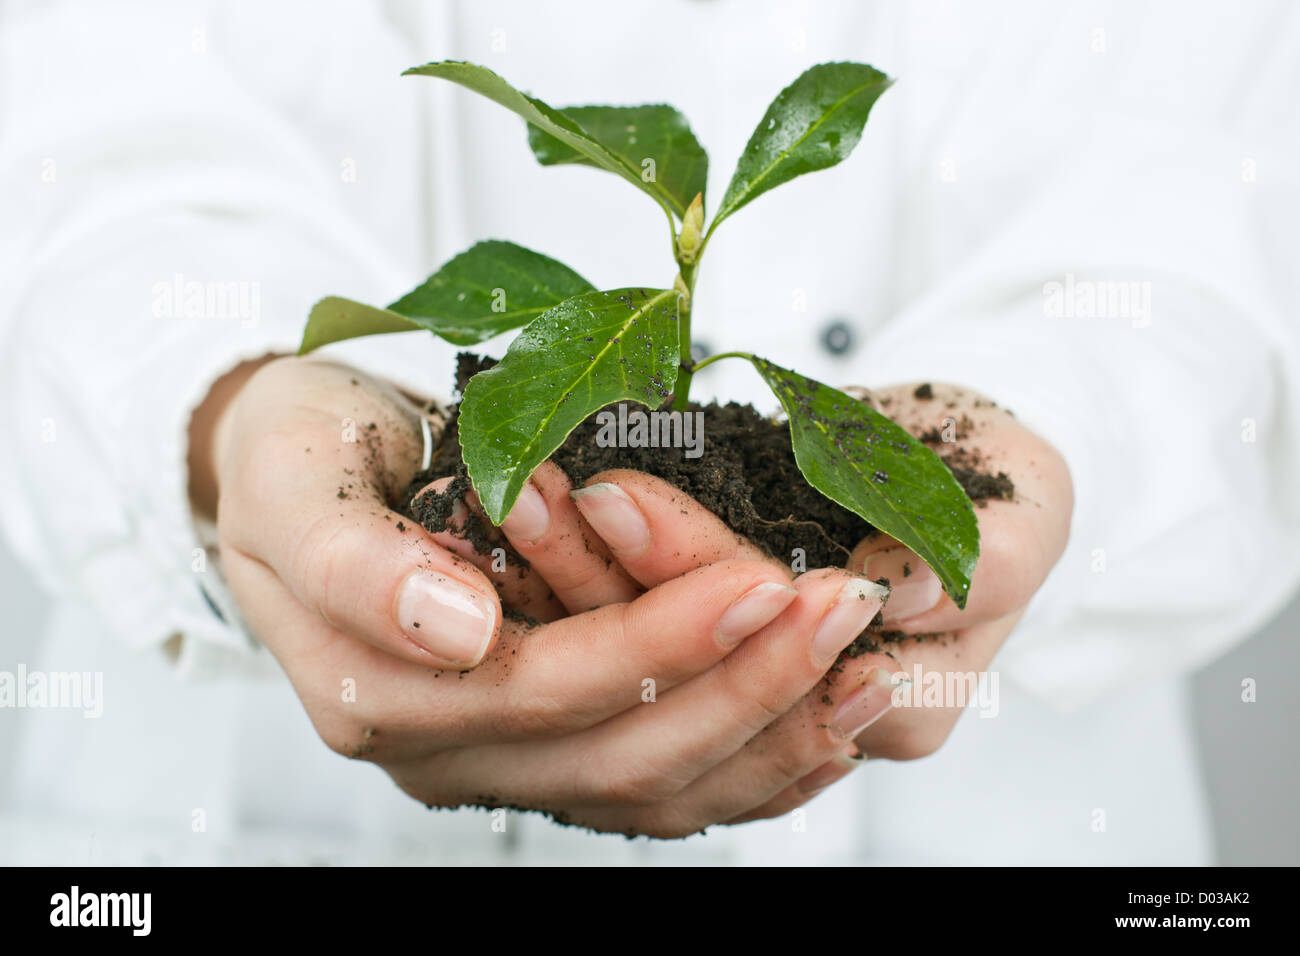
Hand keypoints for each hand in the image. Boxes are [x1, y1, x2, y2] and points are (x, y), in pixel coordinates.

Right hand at [197, 355, 886, 835]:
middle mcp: (444, 752)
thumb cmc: (299, 454)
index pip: (545, 688)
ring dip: (770, 734)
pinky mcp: (546, 743)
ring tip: (869, 674)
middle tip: (841, 607)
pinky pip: (661, 782)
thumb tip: (455, 629)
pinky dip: (751, 758)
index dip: (659, 644)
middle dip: (743, 685)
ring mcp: (499, 759)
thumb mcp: (293, 475)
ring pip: (655, 787)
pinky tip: (828, 722)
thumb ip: (354, 559)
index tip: (763, 580)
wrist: (301, 469)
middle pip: (618, 752)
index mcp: (378, 693)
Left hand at [551, 381, 1071, 826]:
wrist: (946, 467)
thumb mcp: (1027, 511)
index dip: (688, 580)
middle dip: (601, 579)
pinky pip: (621, 649)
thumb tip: (904, 592)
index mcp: (894, 706)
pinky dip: (568, 585)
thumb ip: (989, 562)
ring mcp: (743, 698)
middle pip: (682, 682)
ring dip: (566, 581)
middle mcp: (805, 721)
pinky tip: (521, 519)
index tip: (615, 494)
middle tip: (532, 483)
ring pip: (637, 678)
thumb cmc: (996, 489)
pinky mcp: (699, 665)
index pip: (775, 665)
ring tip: (511, 490)